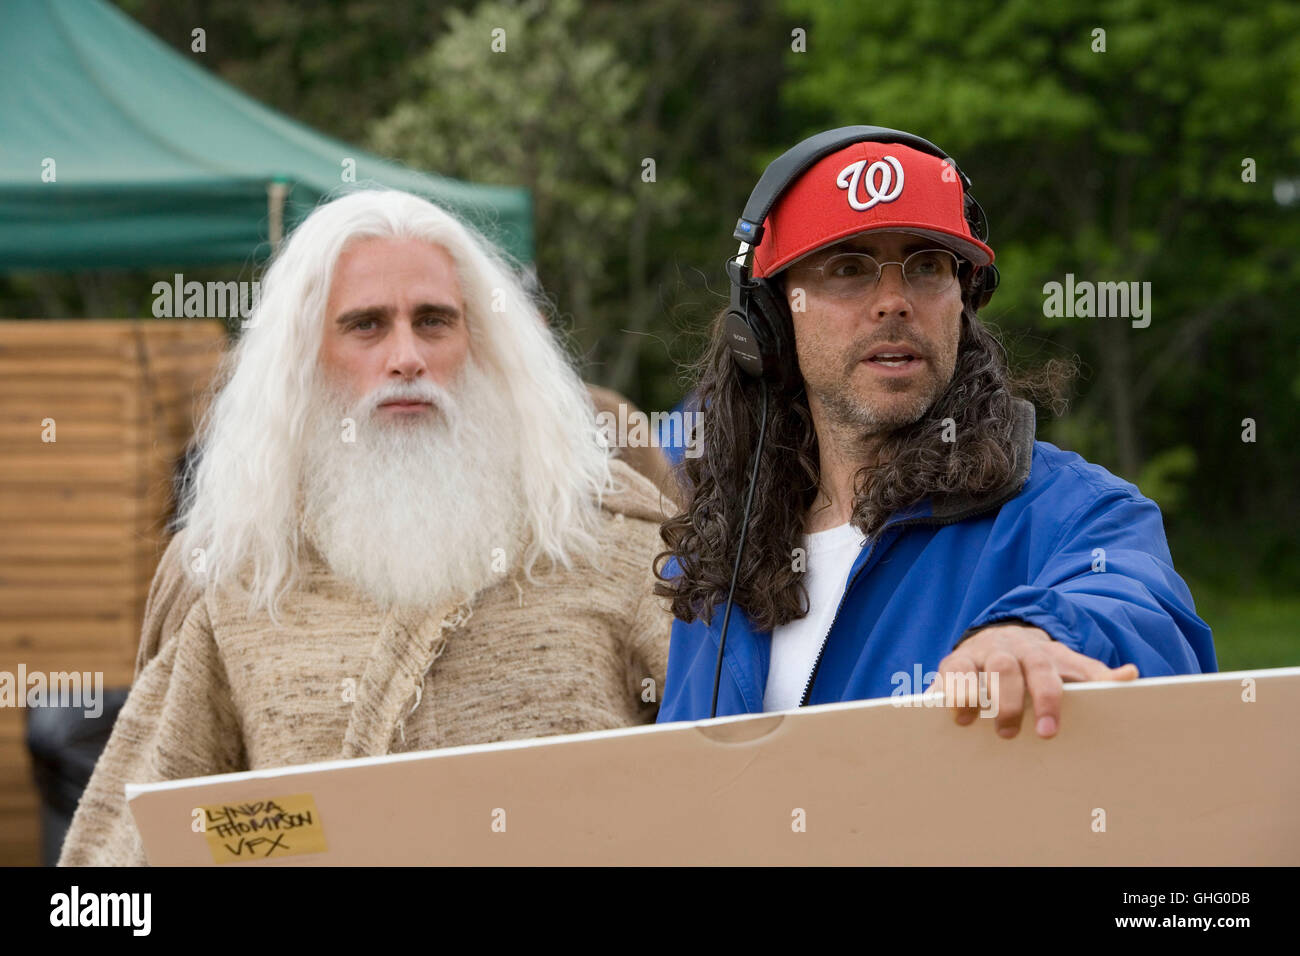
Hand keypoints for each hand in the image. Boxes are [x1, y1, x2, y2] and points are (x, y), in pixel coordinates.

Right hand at [924, 623, 1138, 738]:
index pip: (1047, 671)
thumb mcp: (1068, 667)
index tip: (1049, 731)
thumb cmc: (1041, 663)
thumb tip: (1131, 675)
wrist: (1004, 634)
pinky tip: (952, 712)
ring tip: (974, 721)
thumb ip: (1095, 676)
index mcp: (1041, 653)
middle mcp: (1009, 650)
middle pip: (1008, 669)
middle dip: (1009, 701)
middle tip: (1010, 733)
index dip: (1048, 699)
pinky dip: (949, 692)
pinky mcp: (954, 661)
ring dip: (973, 695)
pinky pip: (948, 673)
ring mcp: (980, 654)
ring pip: (974, 667)